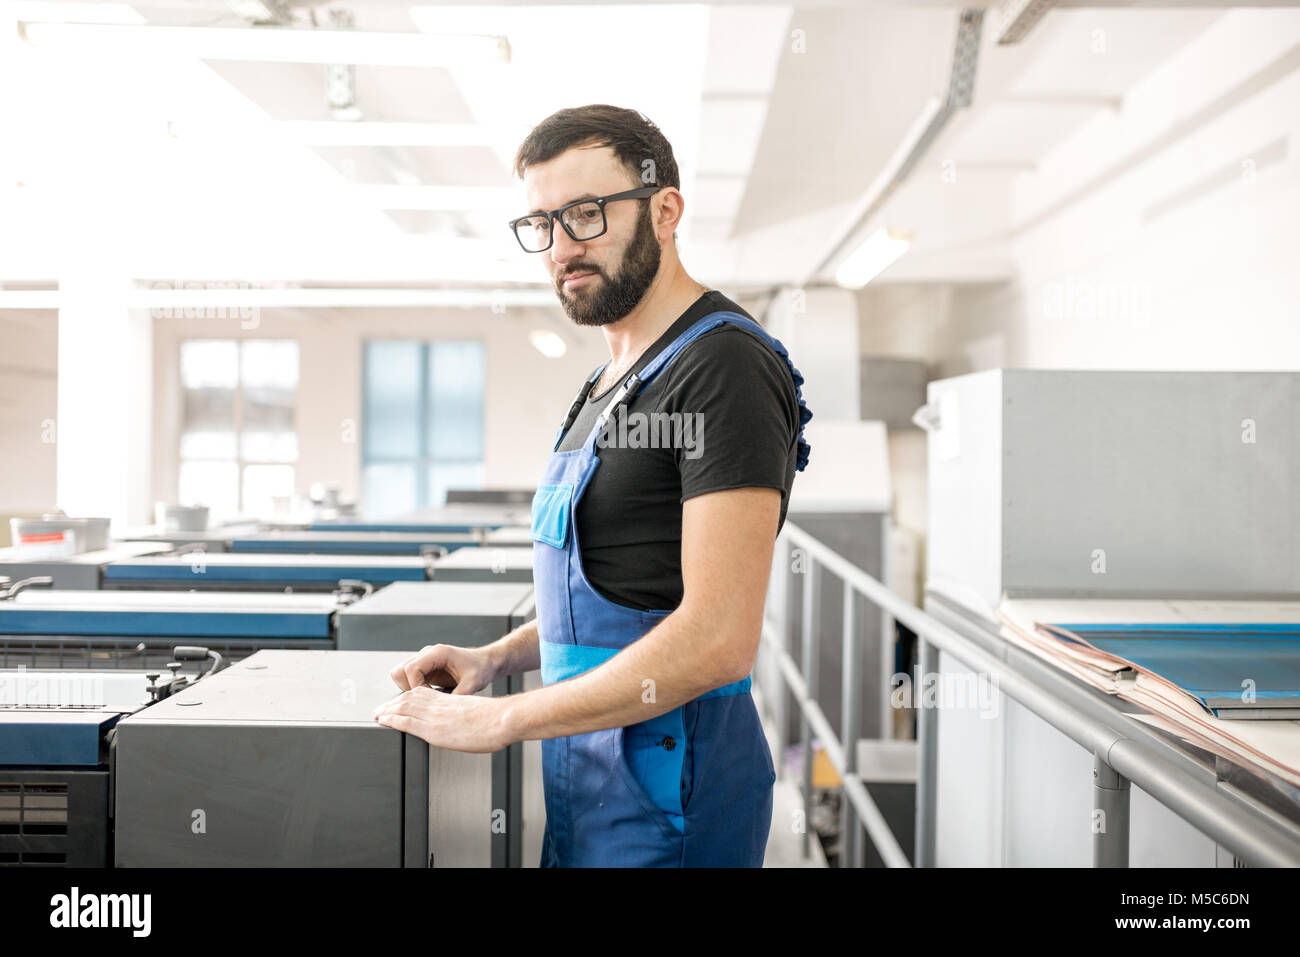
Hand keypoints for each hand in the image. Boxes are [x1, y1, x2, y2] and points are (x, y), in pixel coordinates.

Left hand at [373, 686, 511, 752]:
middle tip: (381, 708)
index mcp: (450, 701)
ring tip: (377, 714)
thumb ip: (466, 716)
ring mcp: (435, 716)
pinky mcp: (432, 729)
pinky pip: (406, 721)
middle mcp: (440, 706)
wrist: (502, 719)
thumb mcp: (478, 713)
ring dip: (388, 710)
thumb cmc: (497, 719)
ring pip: (404, 707)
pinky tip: (383, 720)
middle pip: (410, 699)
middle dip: (393, 704)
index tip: (399, 702)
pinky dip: (392, 719)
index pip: (424, 695)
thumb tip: (466, 724)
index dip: (408, 698)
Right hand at [389, 643, 496, 695]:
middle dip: (408, 689)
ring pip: (400, 674)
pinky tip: (427, 697)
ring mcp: (424, 661)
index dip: (415, 686)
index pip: (412, 668)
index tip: (427, 698)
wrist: (485, 662)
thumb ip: (459, 695)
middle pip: (400, 671)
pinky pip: (407, 678)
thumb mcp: (473, 682)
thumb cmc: (481, 668)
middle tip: (424, 699)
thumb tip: (446, 711)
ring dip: (408, 689)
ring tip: (425, 699)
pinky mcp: (425, 669)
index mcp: (438, 653)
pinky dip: (412, 689)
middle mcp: (428, 654)